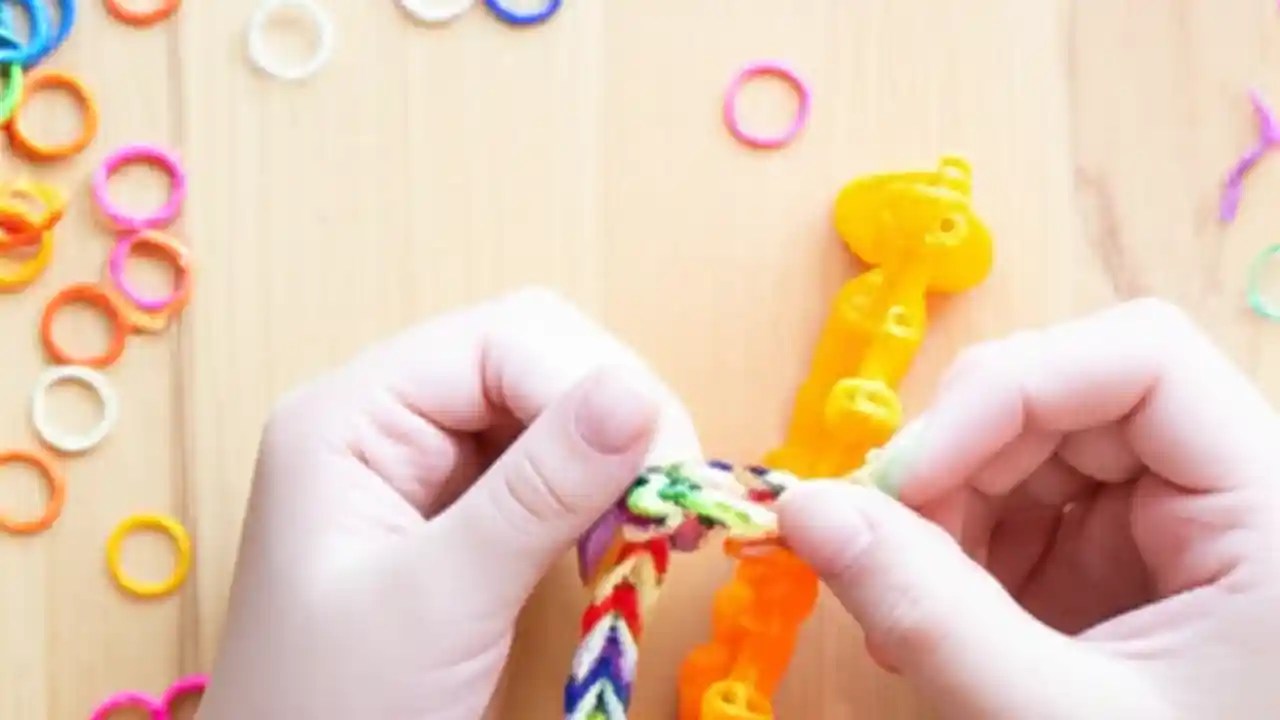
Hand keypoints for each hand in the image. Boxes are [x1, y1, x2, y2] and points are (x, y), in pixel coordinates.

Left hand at [200, 289, 699, 719]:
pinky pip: (552, 469)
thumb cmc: (336, 713)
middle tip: (663, 509)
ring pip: (554, 411)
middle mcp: (388, 422)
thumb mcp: (439, 602)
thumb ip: (537, 493)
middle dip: (613, 417)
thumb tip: (637, 389)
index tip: (659, 476)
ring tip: (648, 531)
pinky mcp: (464, 516)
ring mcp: (426, 468)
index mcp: (349, 417)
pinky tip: (620, 540)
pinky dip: (601, 494)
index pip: (497, 342)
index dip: (589, 386)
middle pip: (533, 359)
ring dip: (617, 457)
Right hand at [779, 299, 1279, 718]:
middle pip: (1073, 396)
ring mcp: (1178, 529)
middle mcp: (1233, 497)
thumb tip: (804, 508)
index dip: (1017, 389)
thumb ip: (929, 612)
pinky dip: (961, 545)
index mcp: (1271, 513)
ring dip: (948, 505)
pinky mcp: (1132, 564)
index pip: (1143, 358)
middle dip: (960, 458)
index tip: (915, 476)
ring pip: (1036, 447)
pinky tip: (933, 610)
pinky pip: (1027, 508)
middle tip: (883, 540)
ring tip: (904, 597)